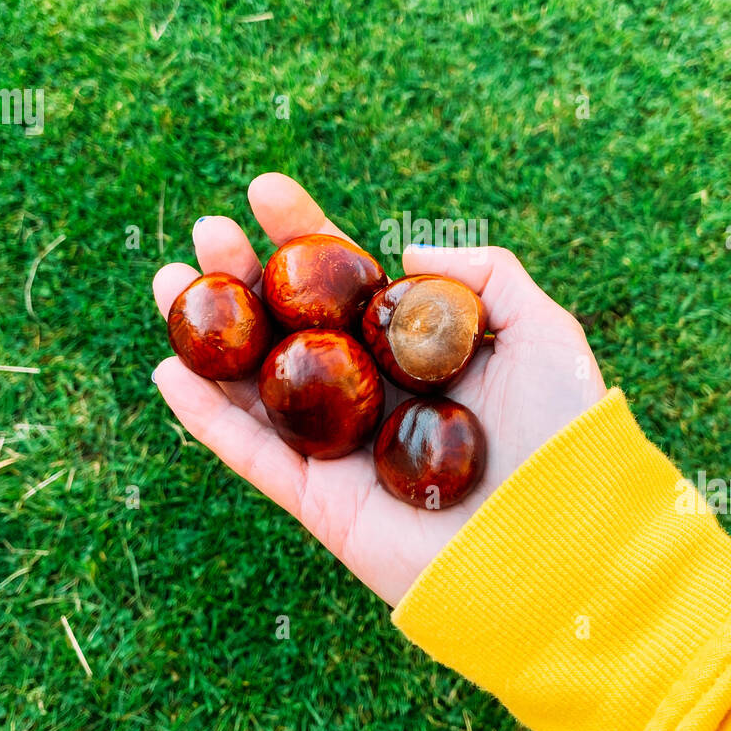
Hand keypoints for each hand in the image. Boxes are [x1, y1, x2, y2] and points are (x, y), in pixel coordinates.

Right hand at [152, 174, 605, 604]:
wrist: (563, 540)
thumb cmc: (563, 432)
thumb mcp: (543, 329)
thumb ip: (486, 275)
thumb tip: (405, 254)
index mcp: (419, 353)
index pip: (349, 284)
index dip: (306, 237)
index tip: (265, 189)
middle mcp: (375, 396)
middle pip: (292, 325)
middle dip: (243, 275)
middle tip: (205, 228)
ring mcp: (344, 450)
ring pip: (257, 384)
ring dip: (207, 335)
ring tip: (166, 279)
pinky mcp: (323, 504)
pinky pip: (252, 455)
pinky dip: (206, 418)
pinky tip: (168, 370)